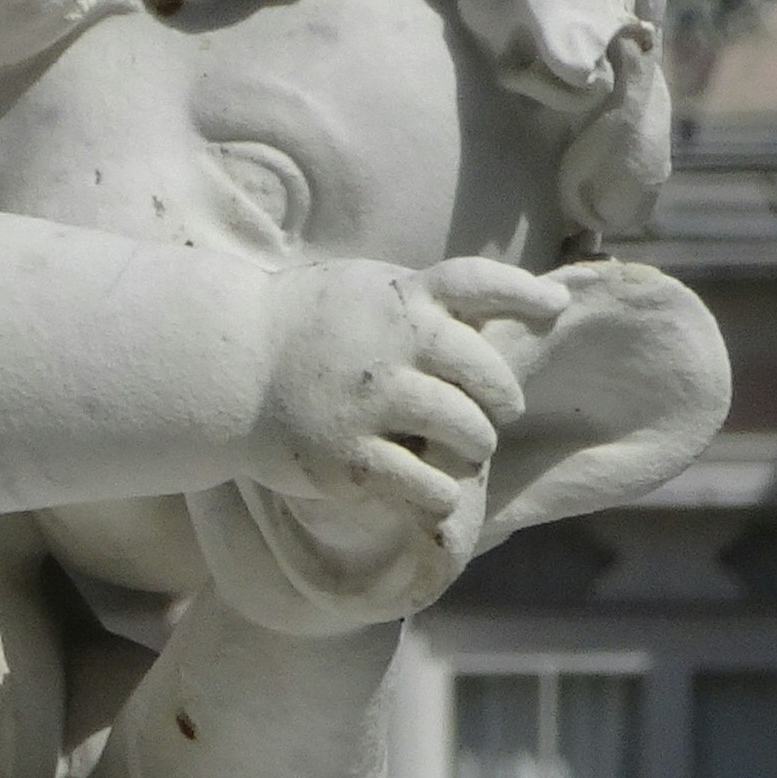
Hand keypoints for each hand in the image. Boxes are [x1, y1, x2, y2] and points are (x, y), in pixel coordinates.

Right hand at [249, 259, 555, 521]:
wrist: (222, 370)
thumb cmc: (299, 330)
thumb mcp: (359, 290)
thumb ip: (418, 299)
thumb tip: (494, 311)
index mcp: (398, 299)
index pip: (479, 284)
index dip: (526, 295)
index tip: (554, 308)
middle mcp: (392, 346)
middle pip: (488, 376)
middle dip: (500, 400)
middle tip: (489, 414)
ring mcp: (371, 403)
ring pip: (469, 434)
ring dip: (473, 446)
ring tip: (458, 450)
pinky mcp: (349, 457)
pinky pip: (429, 486)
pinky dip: (441, 494)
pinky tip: (431, 493)